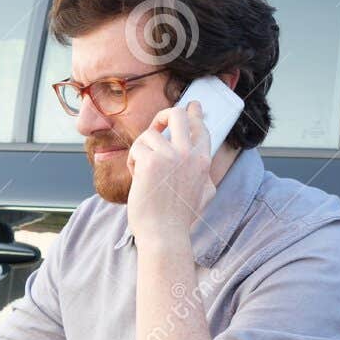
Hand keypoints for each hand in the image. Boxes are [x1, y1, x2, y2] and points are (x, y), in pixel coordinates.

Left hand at [125, 101, 217, 245]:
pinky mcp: (150, 162)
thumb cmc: (179, 219)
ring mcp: (170, 156)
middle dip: (163, 116)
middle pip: (177, 115)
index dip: (195, 113)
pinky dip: (132, 162)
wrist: (164, 234)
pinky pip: (136, 149)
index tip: (192, 105)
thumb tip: (207, 169)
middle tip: (156, 125)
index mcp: (203, 161)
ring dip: (141, 150)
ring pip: (150, 134)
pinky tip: (136, 178)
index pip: (200, 127)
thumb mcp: (204, 194)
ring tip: (141, 170)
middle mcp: (189, 154)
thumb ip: (205, 176)